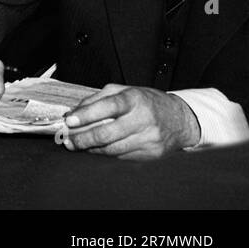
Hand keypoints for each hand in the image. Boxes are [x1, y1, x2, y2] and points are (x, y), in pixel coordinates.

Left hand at [59, 84, 199, 159]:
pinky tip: (96, 149)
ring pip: (113, 148)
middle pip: (108, 133)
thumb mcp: (124, 91)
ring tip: (77, 146)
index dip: (87, 114)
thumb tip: (74, 112)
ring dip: (91, 149)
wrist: (180, 120)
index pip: (108, 106)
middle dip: (84, 139)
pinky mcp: (151, 154)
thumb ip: (97, 99)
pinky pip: (122, 156)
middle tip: (68, 140)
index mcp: (135, 99)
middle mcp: (143, 119)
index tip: (70, 121)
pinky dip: (106, 153)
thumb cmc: (147, 102)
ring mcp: (149, 139)